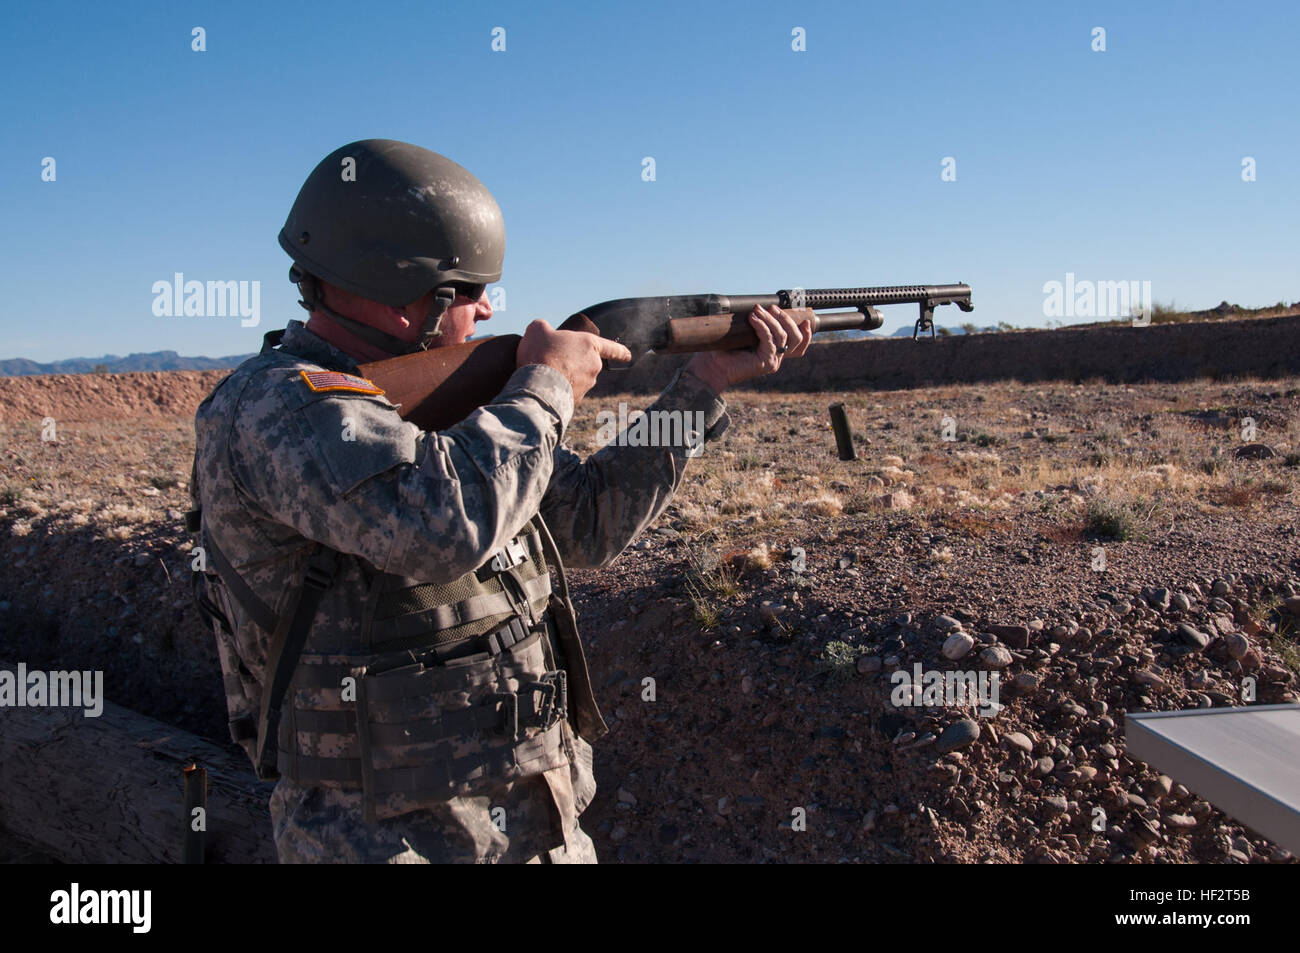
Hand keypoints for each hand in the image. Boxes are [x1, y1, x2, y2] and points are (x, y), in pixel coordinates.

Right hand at [517, 319, 631, 402]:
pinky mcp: (577, 400)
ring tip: (543, 373)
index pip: (611, 348)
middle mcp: (594, 366)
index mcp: (590, 345)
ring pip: (575, 378)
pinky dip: (557, 390)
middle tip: (551, 359)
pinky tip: (543, 387)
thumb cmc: (541, 353)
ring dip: (563, 376)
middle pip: (585, 363)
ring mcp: (587, 385)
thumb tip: (542, 330)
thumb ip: (544, 327)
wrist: (538, 385)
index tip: (628, 356)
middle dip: (571, 362)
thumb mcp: (537, 329)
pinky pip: (568, 393)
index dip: (620, 352)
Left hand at [684, 305, 812, 393]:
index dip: (807, 332)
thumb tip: (760, 306)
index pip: (798, 344)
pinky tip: (753, 319)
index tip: (806, 317)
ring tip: (757, 311)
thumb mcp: (744, 333)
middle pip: (796, 338)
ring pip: (783, 336)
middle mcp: (776, 357)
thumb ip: (757, 324)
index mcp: (774, 351)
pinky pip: (769, 340)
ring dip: (771, 320)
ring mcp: (772, 361)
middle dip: (786, 319)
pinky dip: (762, 326)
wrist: (711, 367)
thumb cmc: (724, 350)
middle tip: (771, 308)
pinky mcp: (765, 362)